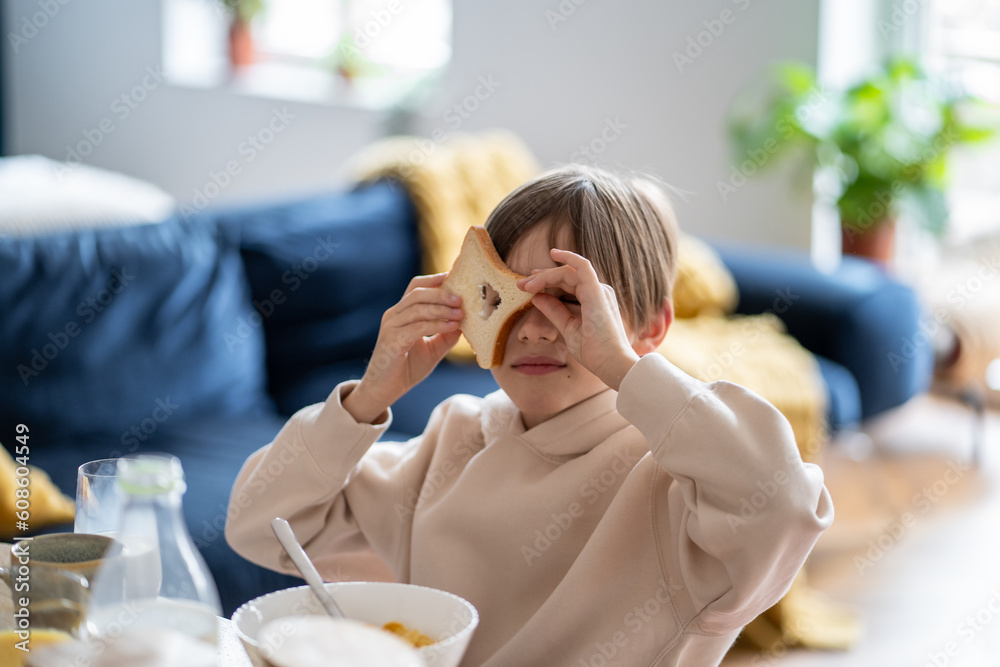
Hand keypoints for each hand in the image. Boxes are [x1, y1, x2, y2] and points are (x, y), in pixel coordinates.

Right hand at [345, 273, 462, 422]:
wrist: (384, 391)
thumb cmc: (405, 369)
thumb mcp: (432, 350)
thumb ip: (446, 336)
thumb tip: (465, 323)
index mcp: (402, 313)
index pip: (416, 287)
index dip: (435, 280)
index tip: (456, 278)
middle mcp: (394, 316)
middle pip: (417, 292)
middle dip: (441, 292)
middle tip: (462, 298)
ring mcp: (391, 327)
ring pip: (417, 308)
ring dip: (442, 309)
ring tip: (461, 313)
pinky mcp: (393, 341)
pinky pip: (417, 327)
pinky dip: (436, 325)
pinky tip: (452, 327)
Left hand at [516, 249, 639, 389]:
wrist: (609, 363)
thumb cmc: (593, 350)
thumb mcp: (568, 328)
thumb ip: (554, 311)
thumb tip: (536, 297)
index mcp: (593, 300)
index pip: (567, 284)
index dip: (546, 282)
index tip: (528, 287)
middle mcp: (597, 292)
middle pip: (565, 276)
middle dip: (541, 278)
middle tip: (521, 284)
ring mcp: (598, 290)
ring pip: (568, 272)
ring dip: (546, 275)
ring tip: (527, 283)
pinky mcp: (597, 291)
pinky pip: (582, 266)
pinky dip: (569, 257)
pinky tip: (554, 253)